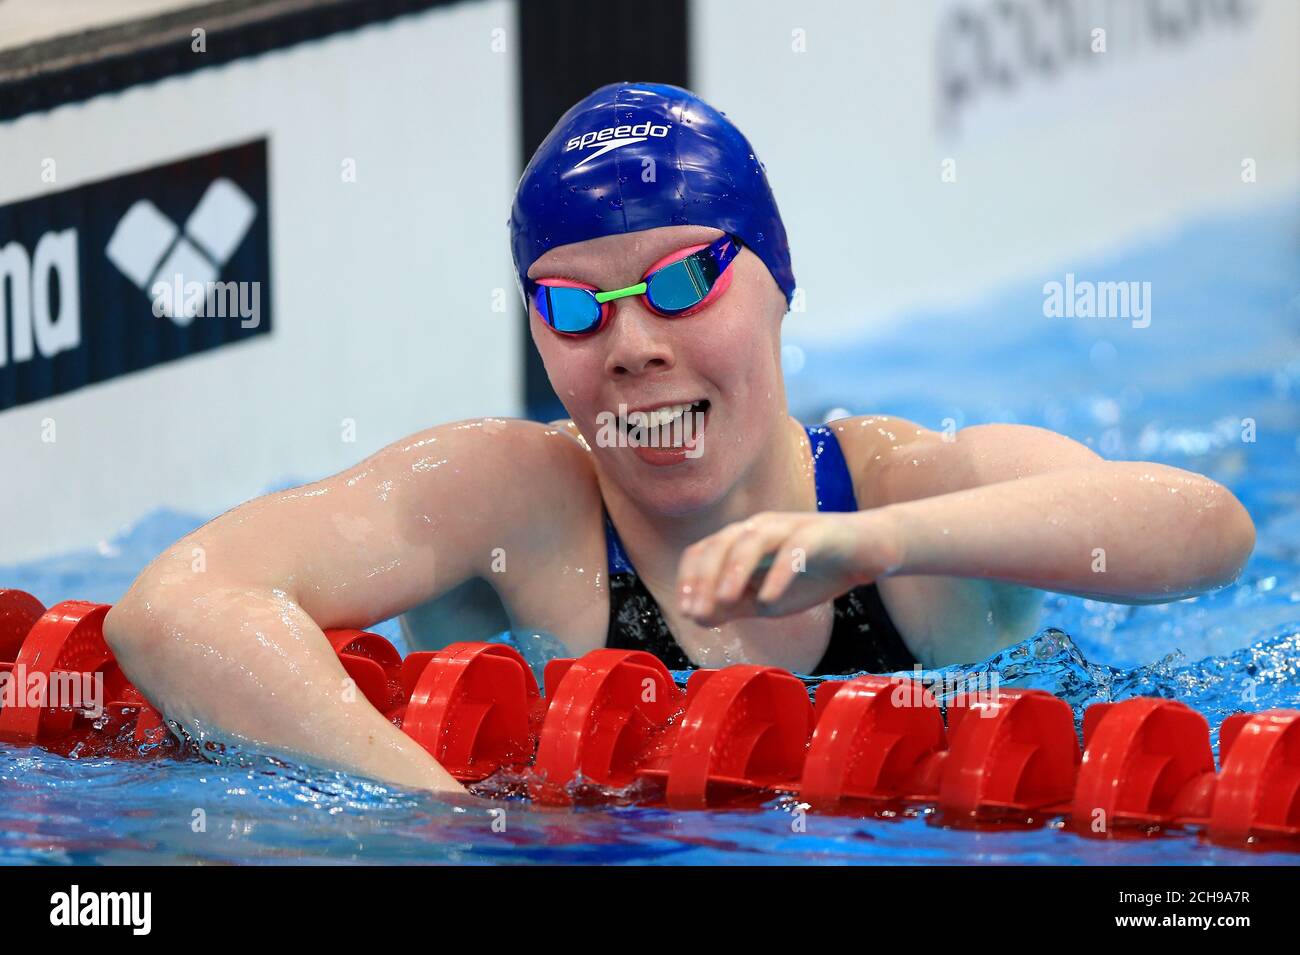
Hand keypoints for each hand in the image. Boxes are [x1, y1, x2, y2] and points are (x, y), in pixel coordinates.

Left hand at [676, 510, 901, 626]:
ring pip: (752, 540)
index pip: (704, 550)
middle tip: (700, 611)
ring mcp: (789, 526)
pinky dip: (778, 574)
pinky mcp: (819, 533)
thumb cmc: (814, 574)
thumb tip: (697, 617)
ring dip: (734, 571)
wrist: (867, 554)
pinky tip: (770, 599)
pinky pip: (793, 550)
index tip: (687, 611)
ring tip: (727, 601)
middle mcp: (760, 527)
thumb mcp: (767, 598)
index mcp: (743, 539)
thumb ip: (733, 606)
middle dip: (706, 578)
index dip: (690, 579)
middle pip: (721, 542)